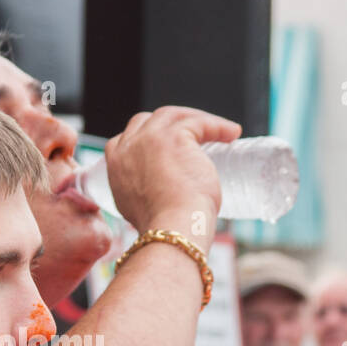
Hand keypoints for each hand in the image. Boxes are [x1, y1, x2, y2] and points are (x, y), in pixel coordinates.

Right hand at [103, 105, 240, 243]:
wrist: (171, 229)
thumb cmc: (164, 228)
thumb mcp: (139, 209)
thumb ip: (143, 194)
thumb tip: (162, 193)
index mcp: (115, 166)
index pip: (126, 138)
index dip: (147, 137)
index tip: (166, 145)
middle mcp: (128, 147)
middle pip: (149, 120)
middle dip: (171, 123)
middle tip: (195, 134)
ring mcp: (149, 139)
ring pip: (174, 116)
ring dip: (197, 120)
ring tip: (220, 131)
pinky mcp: (175, 136)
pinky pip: (199, 123)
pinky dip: (218, 126)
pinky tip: (231, 134)